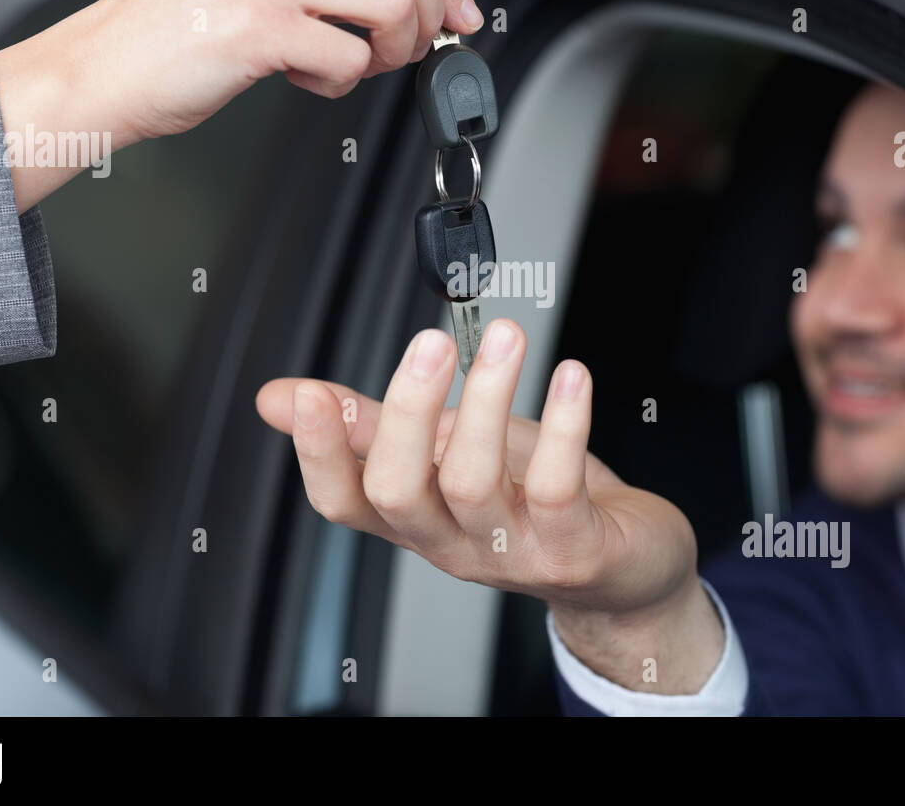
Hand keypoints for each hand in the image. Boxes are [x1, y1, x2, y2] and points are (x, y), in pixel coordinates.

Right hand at [0, 0, 482, 209]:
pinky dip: (342, 84)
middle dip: (426, 19)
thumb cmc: (175, 28)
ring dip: (390, 51)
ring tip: (350, 67)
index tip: (461, 15)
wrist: (102, 68)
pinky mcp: (258, 26)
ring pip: (394, 3)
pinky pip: (350, 57)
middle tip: (400, 52)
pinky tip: (303, 80)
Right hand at [256, 320, 724, 692]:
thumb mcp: (444, 451)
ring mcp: (510, 553)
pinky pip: (555, 487)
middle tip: (431, 341)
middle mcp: (451, 542)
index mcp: (413, 516)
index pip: (343, 500)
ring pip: (473, 483)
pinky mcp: (573, 551)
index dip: (319, 452)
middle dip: (408, 412)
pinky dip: (563, 424)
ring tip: (506, 338)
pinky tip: (571, 377)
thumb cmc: (530, 497)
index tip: (309, 395)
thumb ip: (371, 424)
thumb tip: (279, 398)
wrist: (625, 564)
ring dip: (488, 399)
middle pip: (400, 492)